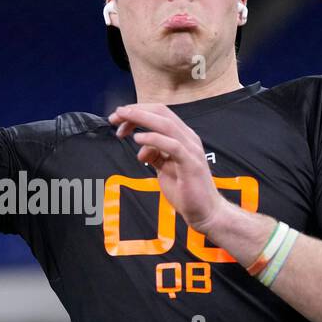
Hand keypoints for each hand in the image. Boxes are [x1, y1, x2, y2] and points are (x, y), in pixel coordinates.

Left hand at [108, 103, 224, 231]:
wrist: (205, 211)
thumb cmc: (186, 190)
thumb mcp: (164, 168)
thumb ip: (154, 155)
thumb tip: (141, 149)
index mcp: (182, 136)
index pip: (159, 113)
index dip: (138, 111)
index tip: (118, 118)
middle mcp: (188, 138)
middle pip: (161, 113)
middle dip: (136, 111)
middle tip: (115, 116)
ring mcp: (191, 149)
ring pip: (166, 124)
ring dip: (141, 119)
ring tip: (122, 121)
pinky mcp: (191, 163)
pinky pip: (172, 145)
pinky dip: (154, 139)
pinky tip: (138, 139)